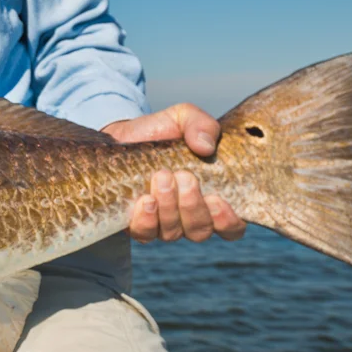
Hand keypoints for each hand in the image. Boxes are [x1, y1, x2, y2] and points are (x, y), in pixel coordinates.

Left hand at [102, 103, 246, 242]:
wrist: (120, 136)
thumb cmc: (160, 131)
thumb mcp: (184, 118)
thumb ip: (202, 125)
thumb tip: (206, 147)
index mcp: (211, 198)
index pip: (231, 227)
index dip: (228, 221)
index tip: (217, 200)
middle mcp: (189, 217)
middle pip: (200, 231)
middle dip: (193, 205)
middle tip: (184, 176)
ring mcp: (162, 223)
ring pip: (173, 233)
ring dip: (170, 207)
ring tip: (162, 177)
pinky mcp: (136, 224)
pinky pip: (145, 234)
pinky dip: (147, 220)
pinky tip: (145, 200)